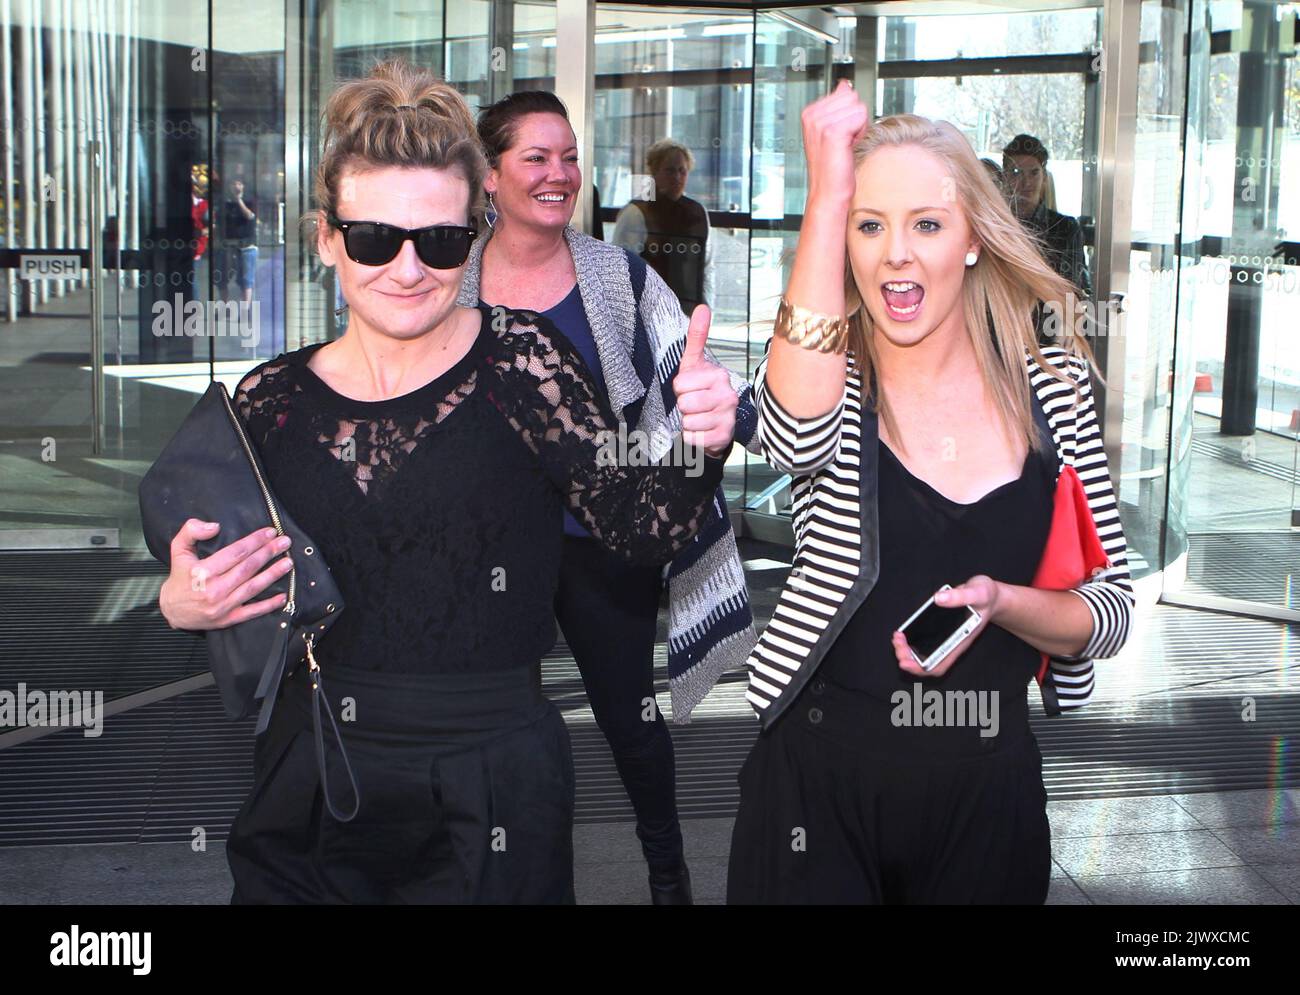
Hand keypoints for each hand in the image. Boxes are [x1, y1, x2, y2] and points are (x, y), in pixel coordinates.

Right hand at [158, 519, 293, 630]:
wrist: (171, 610)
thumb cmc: (179, 577)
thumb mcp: (178, 550)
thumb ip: (191, 532)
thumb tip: (214, 526)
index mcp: (202, 571)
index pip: (235, 552)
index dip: (255, 541)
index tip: (270, 532)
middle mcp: (214, 589)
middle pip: (248, 568)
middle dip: (268, 553)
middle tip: (285, 542)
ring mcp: (222, 606)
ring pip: (253, 587)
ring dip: (273, 574)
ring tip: (288, 562)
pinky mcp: (228, 620)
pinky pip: (252, 612)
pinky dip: (268, 605)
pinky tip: (283, 597)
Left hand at [672, 304, 736, 457]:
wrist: (717, 424)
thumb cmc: (701, 390)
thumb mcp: (694, 364)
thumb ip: (696, 337)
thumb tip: (702, 307)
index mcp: (719, 375)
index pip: (680, 384)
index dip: (680, 389)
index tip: (690, 388)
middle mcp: (727, 394)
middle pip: (684, 403)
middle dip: (683, 406)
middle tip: (694, 405)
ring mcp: (728, 417)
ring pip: (688, 422)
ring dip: (688, 422)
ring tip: (699, 417)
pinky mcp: (724, 437)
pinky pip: (692, 438)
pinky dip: (692, 437)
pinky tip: (703, 431)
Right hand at [801, 78, 869, 206]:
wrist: (828, 192)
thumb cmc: (832, 166)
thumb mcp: (834, 129)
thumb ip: (838, 105)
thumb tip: (844, 85)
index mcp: (810, 113)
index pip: (845, 93)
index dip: (849, 115)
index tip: (839, 135)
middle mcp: (812, 116)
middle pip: (853, 98)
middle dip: (855, 119)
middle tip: (844, 141)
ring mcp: (820, 124)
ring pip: (859, 108)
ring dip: (858, 128)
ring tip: (845, 145)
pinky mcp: (832, 132)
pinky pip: (860, 118)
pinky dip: (860, 133)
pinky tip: (848, 147)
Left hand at [892, 576, 1002, 678]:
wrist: (989, 595)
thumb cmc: (986, 597)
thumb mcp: (978, 592)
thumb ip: (960, 596)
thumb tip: (939, 598)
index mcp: (960, 640)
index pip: (940, 665)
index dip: (921, 668)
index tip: (904, 661)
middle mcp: (951, 643)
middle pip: (927, 662)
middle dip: (907, 657)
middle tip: (897, 641)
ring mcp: (945, 638)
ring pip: (923, 653)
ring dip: (907, 649)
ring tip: (898, 637)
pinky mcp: (940, 630)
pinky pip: (924, 642)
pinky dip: (911, 640)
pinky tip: (904, 631)